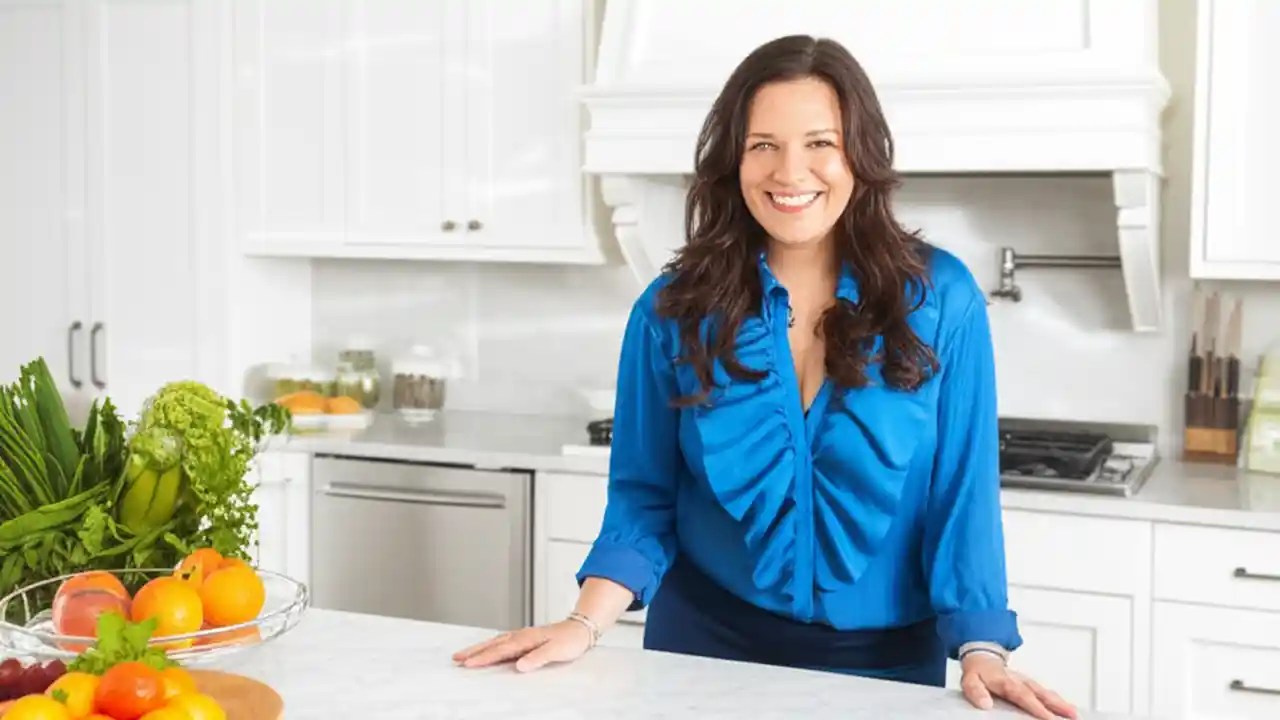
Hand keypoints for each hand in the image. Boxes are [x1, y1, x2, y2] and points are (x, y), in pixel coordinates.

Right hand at [452, 620, 593, 672]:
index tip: (468, 663)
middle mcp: (521, 636)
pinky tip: (486, 650)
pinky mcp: (524, 639)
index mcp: (526, 639)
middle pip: (493, 644)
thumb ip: (538, 658)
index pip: (500, 650)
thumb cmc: (569, 640)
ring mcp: (522, 636)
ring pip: (495, 642)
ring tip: (464, 655)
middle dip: (474, 651)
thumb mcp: (556, 650)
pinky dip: (490, 647)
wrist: (580, 629)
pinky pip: (502, 643)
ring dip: (479, 648)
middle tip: (456, 658)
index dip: (484, 657)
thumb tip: (520, 665)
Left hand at [960, 653, 1076, 718]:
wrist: (982, 656)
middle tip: (1071, 715)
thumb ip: (975, 691)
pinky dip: (1057, 700)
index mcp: (1005, 681)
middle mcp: (1019, 680)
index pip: (1022, 695)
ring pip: (1046, 692)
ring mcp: (1027, 681)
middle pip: (1040, 693)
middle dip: (1056, 704)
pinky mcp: (1031, 684)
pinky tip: (1067, 709)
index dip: (1035, 706)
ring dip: (1060, 702)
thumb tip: (984, 703)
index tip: (1048, 717)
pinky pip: (1046, 692)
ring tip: (1074, 714)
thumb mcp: (969, 680)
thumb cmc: (978, 671)